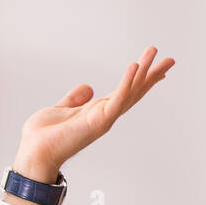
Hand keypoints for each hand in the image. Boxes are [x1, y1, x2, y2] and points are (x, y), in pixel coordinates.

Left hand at [13, 44, 174, 183]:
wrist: (35, 152)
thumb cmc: (44, 136)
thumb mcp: (61, 109)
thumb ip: (75, 99)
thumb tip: (88, 88)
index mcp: (97, 111)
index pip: (124, 92)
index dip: (140, 79)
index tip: (155, 67)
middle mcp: (105, 115)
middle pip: (134, 91)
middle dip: (152, 75)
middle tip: (170, 59)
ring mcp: (104, 118)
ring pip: (130, 91)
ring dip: (144, 71)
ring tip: (154, 52)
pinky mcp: (98, 120)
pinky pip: (117, 98)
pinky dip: (126, 82)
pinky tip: (134, 66)